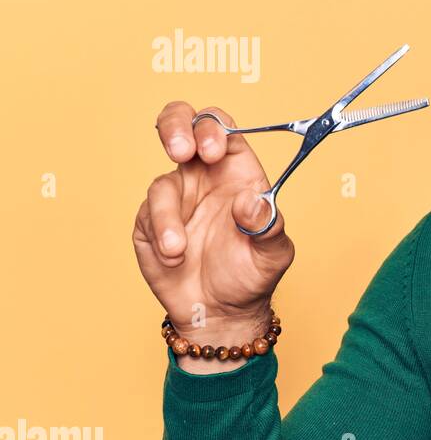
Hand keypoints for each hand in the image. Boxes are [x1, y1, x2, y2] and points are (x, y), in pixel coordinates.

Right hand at [133, 102, 295, 362]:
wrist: (222, 313)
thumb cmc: (252, 275)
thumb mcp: (273, 254)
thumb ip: (268, 228)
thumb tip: (252, 202)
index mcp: (236, 173)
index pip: (222, 131)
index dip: (213, 129)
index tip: (212, 150)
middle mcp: (204, 178)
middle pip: (181, 127)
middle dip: (175, 126)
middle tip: (180, 150)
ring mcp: (175, 198)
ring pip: (162, 182)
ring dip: (167, 214)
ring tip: (178, 250)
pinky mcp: (151, 221)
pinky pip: (148, 215)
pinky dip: (159, 234)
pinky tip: (174, 257)